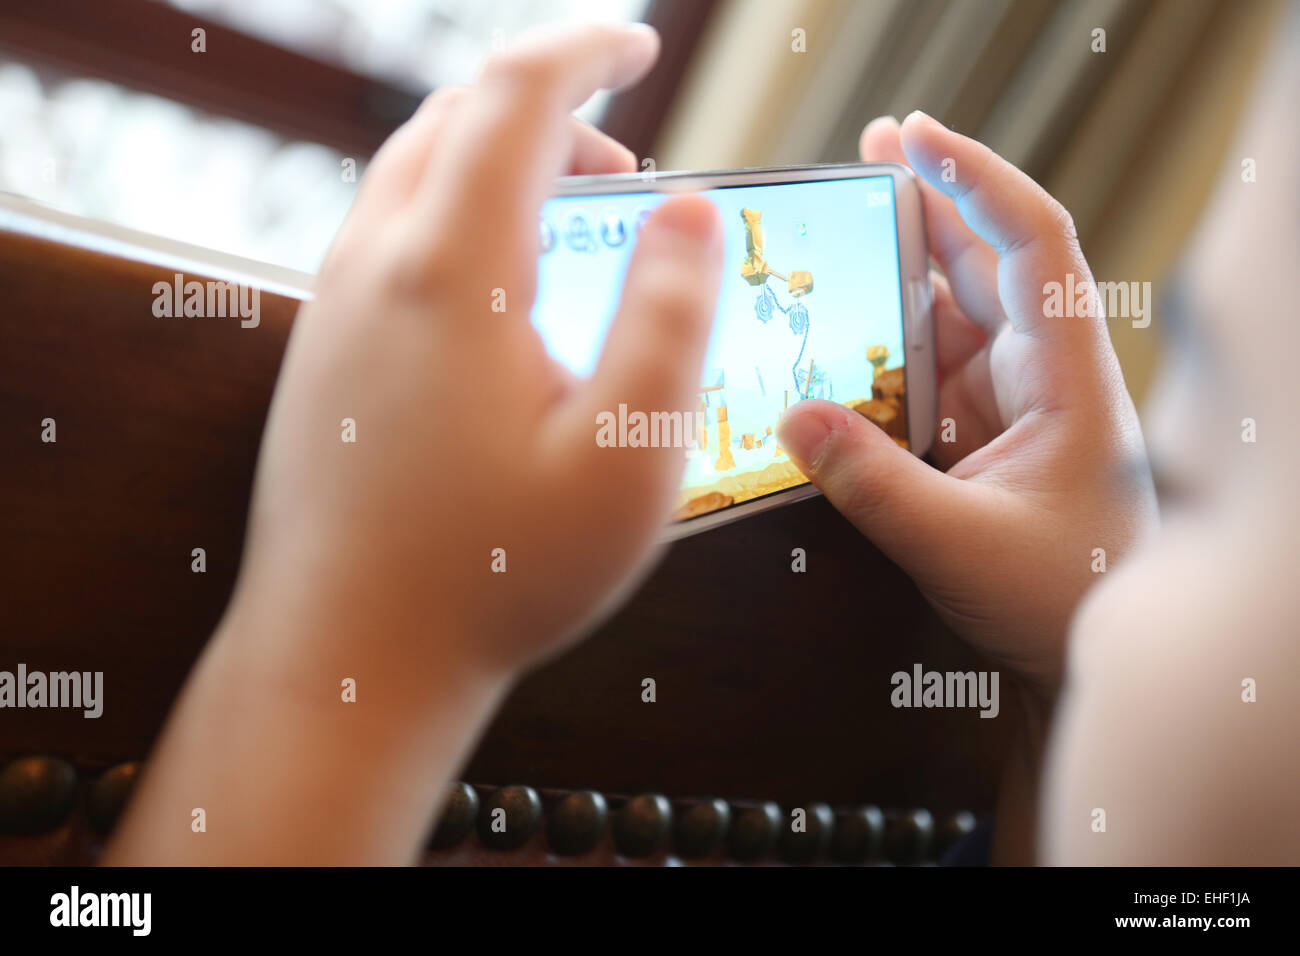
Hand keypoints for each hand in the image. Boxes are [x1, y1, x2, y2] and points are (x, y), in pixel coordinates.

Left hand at [108, 24, 724, 864]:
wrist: (351, 658)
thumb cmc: (497, 572)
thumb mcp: (628, 456)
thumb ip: (670, 316)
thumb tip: (690, 209)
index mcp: (450, 270)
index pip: (513, 95)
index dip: (582, 49)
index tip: (639, 45)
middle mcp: (373, 266)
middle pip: (452, 119)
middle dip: (544, 106)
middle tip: (622, 158)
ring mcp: (333, 309)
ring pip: (412, 176)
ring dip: (497, 163)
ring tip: (576, 219)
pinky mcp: (321, 355)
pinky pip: (389, 238)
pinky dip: (458, 218)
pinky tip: (508, 296)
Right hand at [777, 112, 1157, 701]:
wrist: (1086, 652)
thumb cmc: (1062, 597)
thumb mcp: (960, 545)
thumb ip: (875, 485)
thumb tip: (794, 420)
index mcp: (1066, 377)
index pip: (1033, 246)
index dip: (977, 181)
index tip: (916, 140)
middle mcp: (1039, 372)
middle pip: (984, 260)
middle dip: (929, 202)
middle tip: (865, 156)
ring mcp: (1005, 399)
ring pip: (948, 310)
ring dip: (896, 271)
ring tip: (836, 233)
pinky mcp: (973, 430)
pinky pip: (920, 368)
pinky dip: (878, 346)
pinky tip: (833, 336)